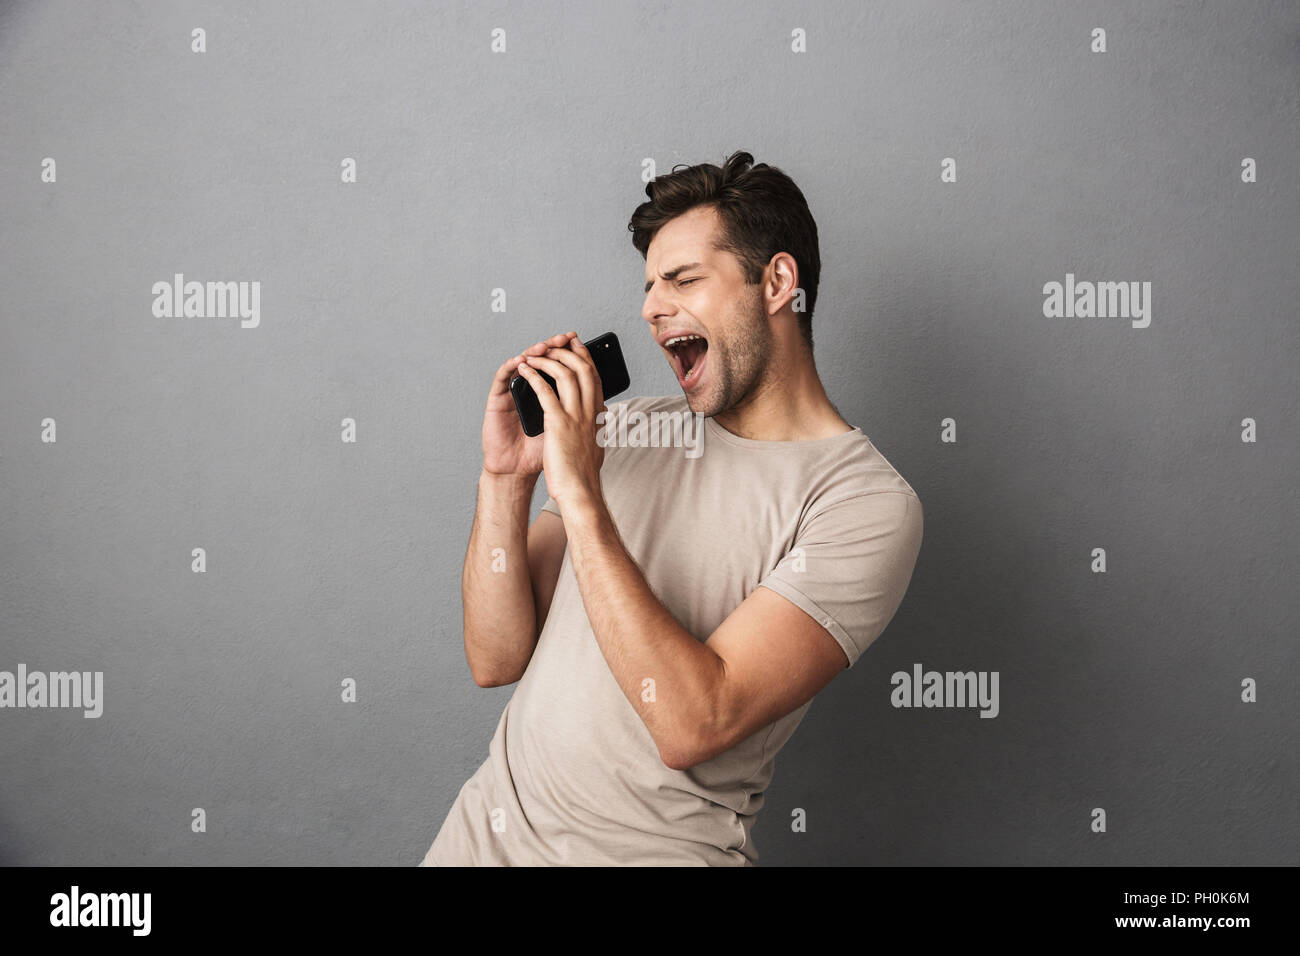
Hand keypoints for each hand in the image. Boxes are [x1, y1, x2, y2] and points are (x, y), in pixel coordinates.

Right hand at [480, 331, 574, 476]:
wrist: (516, 471)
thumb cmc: (540, 454)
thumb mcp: (566, 432)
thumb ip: (580, 416)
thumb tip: (604, 407)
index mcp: (548, 395)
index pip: (560, 367)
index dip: (571, 354)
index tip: (581, 343)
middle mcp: (530, 390)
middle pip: (542, 360)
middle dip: (556, 347)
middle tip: (566, 337)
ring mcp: (513, 393)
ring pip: (522, 362)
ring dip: (535, 351)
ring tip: (546, 345)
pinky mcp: (497, 400)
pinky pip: (502, 378)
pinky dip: (511, 366)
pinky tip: (520, 361)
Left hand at [513, 333, 607, 508]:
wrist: (578, 492)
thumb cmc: (582, 475)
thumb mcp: (594, 446)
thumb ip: (595, 430)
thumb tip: (599, 422)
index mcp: (596, 416)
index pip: (595, 378)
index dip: (585, 358)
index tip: (577, 346)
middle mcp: (589, 412)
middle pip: (583, 369)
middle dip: (568, 350)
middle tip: (554, 341)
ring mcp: (575, 416)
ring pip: (566, 374)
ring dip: (548, 359)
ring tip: (535, 353)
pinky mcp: (558, 423)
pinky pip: (545, 391)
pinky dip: (534, 376)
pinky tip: (524, 369)